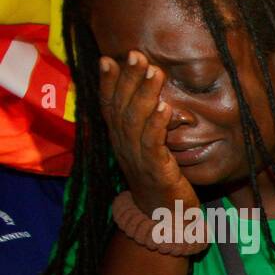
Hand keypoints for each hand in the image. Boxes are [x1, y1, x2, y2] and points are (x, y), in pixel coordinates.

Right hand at [98, 51, 199, 220]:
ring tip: (154, 71)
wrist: (166, 219)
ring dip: (145, 94)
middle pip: (121, 108)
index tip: (108, 58)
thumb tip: (157, 101)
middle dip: (128, 79)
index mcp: (121, 141)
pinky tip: (164, 107)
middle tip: (135, 55)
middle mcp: (124, 148)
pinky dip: (158, 124)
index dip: (108, 83)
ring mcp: (138, 159)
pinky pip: (153, 144)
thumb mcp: (151, 151)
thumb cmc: (162, 182)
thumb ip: (149, 128)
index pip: (109, 107)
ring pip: (136, 122)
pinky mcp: (157, 172)